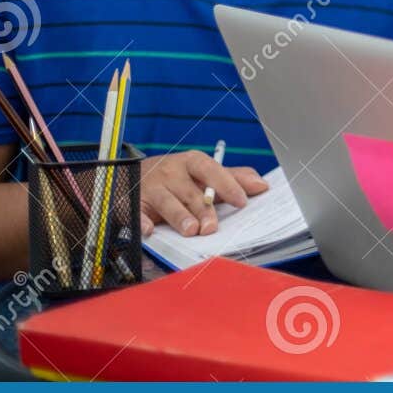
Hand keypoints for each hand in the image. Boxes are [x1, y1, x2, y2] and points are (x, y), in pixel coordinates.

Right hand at [139, 151, 268, 236]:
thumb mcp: (202, 173)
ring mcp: (150, 187)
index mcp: (191, 162)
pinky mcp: (131, 203)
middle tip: (212, 227)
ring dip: (178, 216)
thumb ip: (232, 178)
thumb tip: (261, 185)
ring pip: (166, 202)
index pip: (211, 170)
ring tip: (191, 230)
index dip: (227, 185)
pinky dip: (141, 221)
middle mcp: (170, 172)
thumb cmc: (175, 177)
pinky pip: (136, 212)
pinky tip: (149, 230)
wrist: (131, 176)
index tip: (242, 201)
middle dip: (203, 210)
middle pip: (190, 192)